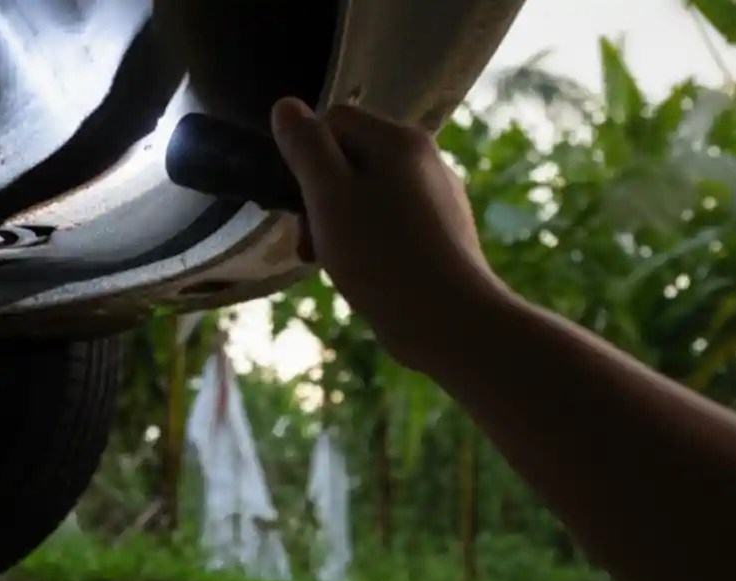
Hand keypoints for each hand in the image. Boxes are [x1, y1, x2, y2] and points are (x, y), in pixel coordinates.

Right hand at [270, 98, 510, 370]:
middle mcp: (426, 158)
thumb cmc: (381, 256)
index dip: (308, 157)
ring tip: (338, 264)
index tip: (301, 204)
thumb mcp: (329, 197)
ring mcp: (440, 196)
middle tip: (312, 243)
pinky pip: (394, 222)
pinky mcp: (446, 233)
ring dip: (343, 223)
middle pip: (353, 157)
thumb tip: (286, 105)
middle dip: (323, 196)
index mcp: (399, 140)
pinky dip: (372, 242)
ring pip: (372, 193)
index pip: (334, 120)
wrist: (450, 320)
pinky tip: (368, 275)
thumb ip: (307, 148)